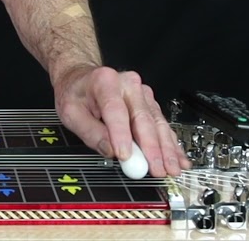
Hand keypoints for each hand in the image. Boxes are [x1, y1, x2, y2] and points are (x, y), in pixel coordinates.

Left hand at [53, 65, 189, 177]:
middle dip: (152, 148)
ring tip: (171, 169)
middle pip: (143, 118)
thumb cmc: (76, 94)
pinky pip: (162, 125)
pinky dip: (170, 144)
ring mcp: (142, 94)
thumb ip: (89, 132)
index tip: (125, 156)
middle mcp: (128, 84)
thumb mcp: (70, 112)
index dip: (121, 135)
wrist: (82, 80)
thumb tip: (110, 150)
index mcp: (105, 81)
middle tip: (157, 169)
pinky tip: (179, 158)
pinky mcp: (150, 105)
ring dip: (166, 149)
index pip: (115, 110)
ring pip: (157, 123)